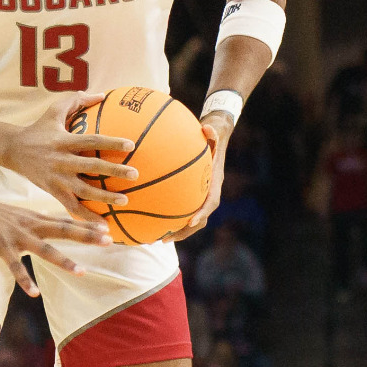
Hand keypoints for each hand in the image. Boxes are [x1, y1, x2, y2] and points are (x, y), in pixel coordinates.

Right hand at [0, 92, 137, 220]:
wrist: (12, 150)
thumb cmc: (38, 128)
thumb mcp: (53, 111)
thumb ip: (76, 101)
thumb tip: (102, 94)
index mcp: (64, 141)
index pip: (91, 141)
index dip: (111, 142)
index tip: (131, 145)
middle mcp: (61, 160)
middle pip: (91, 166)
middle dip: (113, 171)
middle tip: (135, 174)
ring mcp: (57, 178)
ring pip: (83, 190)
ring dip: (104, 197)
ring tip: (124, 200)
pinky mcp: (52, 191)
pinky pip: (71, 206)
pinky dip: (86, 216)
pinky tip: (103, 224)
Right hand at [0, 189, 111, 297]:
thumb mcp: (12, 214)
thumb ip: (29, 221)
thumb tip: (44, 227)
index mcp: (32, 217)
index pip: (64, 220)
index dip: (85, 225)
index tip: (107, 228)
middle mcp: (28, 225)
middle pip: (63, 230)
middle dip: (86, 236)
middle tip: (109, 240)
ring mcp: (14, 235)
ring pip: (44, 249)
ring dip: (64, 261)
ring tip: (81, 272)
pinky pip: (15, 266)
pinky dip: (25, 280)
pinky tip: (34, 293)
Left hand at [161, 112, 230, 242]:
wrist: (217, 135)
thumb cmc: (213, 133)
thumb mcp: (214, 130)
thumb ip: (212, 131)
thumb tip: (207, 127)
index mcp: (214, 181)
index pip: (211, 201)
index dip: (202, 213)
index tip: (191, 221)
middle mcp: (209, 191)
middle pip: (200, 218)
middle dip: (185, 231)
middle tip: (167, 239)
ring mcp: (200, 194)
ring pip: (191, 218)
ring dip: (177, 230)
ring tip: (158, 239)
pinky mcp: (191, 193)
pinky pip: (181, 208)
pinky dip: (168, 216)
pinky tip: (149, 220)